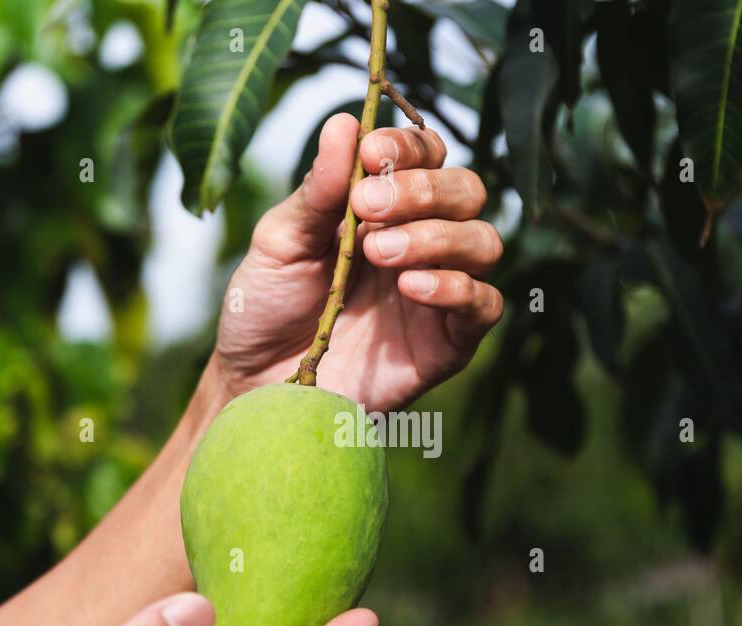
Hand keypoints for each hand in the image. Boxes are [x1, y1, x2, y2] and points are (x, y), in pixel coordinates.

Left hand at [211, 114, 504, 411]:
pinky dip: (456, 287)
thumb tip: (345, 123)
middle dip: (423, 191)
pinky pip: (484, 305)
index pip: (427, 156)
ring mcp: (439, 293)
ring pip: (484, 242)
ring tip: (379, 253)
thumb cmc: (267, 309)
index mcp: (385, 206)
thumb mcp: (280, 241)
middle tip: (369, 210)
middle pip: (467, 191)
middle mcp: (422, 241)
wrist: (257, 386)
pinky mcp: (448, 344)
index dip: (408, 149)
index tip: (371, 156)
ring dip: (438, 236)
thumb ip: (319, 191)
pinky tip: (412, 287)